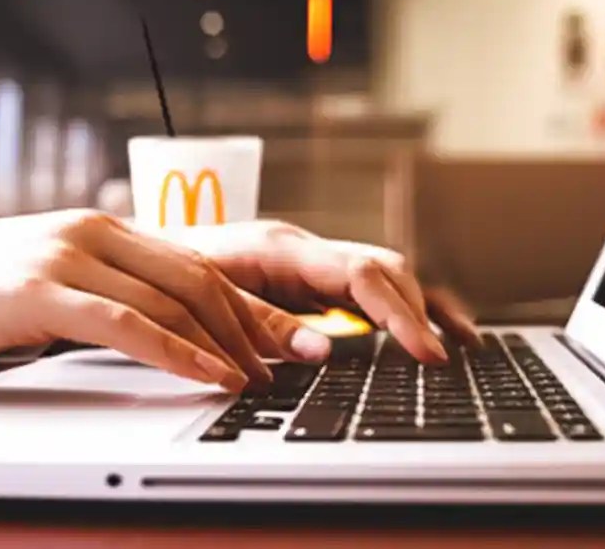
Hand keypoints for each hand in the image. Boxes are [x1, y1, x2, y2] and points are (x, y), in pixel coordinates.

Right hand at [0, 210, 332, 389]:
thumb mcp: (45, 283)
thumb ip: (101, 293)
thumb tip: (160, 330)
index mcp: (102, 229)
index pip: (197, 264)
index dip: (253, 303)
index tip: (294, 335)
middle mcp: (94, 232)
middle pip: (202, 276)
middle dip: (260, 322)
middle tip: (303, 358)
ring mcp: (66, 256)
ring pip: (174, 297)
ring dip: (229, 343)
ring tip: (265, 378)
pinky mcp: (37, 290)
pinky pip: (126, 322)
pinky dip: (177, 352)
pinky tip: (210, 375)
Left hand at [169, 220, 480, 361]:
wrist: (141, 253)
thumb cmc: (169, 272)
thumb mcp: (211, 298)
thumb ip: (266, 323)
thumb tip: (325, 350)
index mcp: (285, 246)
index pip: (362, 275)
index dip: (399, 313)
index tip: (425, 350)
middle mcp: (308, 247)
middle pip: (385, 271)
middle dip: (418, 313)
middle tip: (441, 359)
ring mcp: (314, 259)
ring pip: (386, 275)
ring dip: (424, 307)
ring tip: (463, 343)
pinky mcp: (312, 277)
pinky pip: (369, 286)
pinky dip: (403, 306)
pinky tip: (432, 327)